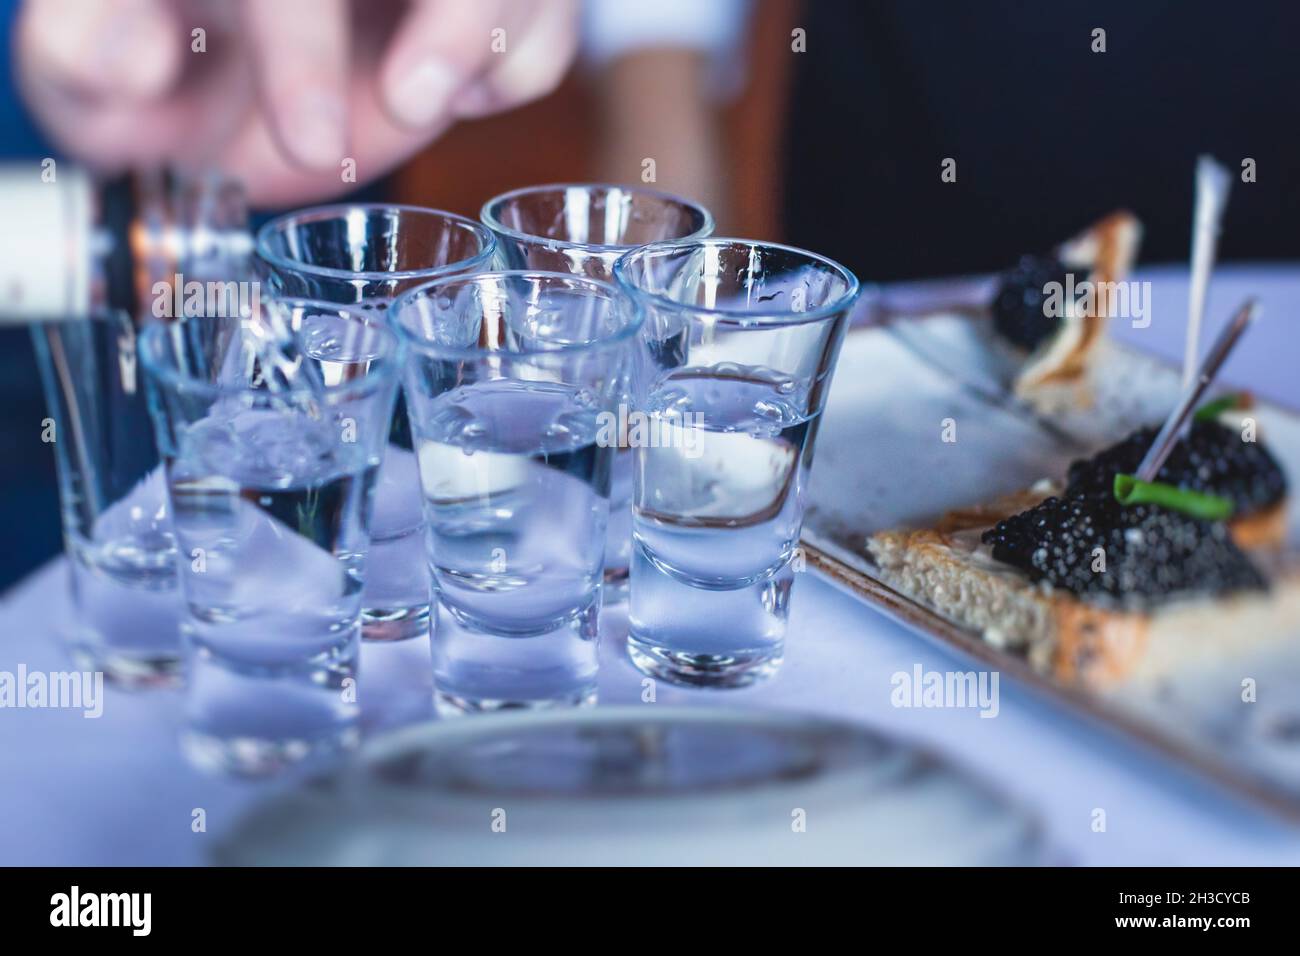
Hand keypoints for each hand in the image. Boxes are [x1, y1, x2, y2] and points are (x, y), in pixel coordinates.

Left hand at [15, 0, 578, 204]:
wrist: (210, 67)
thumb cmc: (156, 66)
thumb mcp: (86, 71)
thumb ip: (84, 53)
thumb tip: (134, 55)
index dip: (304, 49)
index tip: (313, 140)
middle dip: (453, 20)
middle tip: (414, 103)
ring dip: (500, 37)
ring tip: (432, 99)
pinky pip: (551, 16)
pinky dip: (523, 62)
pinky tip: (456, 90)